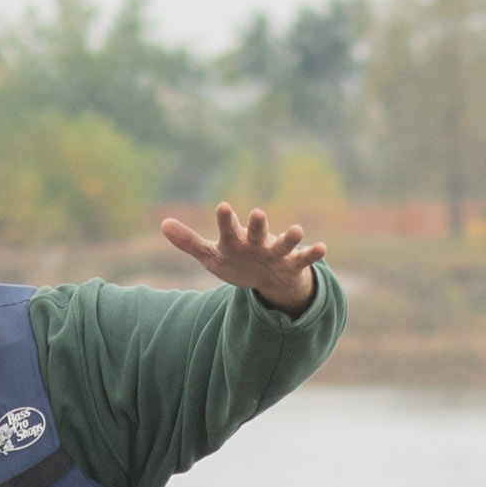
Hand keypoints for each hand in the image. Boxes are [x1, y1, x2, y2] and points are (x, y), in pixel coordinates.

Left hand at [157, 205, 327, 311]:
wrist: (265, 279)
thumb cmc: (236, 262)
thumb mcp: (211, 256)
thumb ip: (189, 242)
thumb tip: (163, 224)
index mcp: (235, 240)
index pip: (228, 230)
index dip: (226, 220)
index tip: (223, 207)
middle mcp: (256, 242)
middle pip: (256, 232)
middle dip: (257, 225)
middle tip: (257, 213)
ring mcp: (275, 252)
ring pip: (283, 244)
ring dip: (289, 238)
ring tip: (296, 230)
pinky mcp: (291, 265)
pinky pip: (303, 259)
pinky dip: (312, 254)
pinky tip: (322, 248)